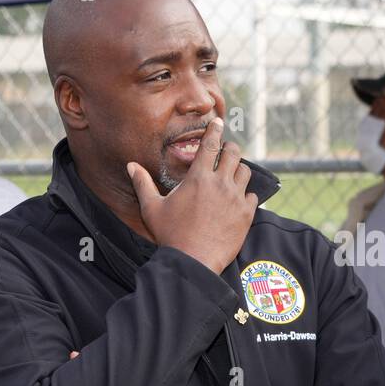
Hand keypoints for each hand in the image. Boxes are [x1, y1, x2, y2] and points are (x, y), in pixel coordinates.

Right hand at [127, 117, 256, 273]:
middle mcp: (221, 184)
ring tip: (232, 175)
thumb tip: (131, 165)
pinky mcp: (246, 215)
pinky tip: (239, 200)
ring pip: (246, 172)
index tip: (218, 122)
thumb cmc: (171, 235)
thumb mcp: (152, 208)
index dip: (214, 130)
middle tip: (225, 152)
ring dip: (239, 170)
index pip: (210, 144)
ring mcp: (236, 199)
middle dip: (230, 148)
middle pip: (234, 153)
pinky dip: (247, 195)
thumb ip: (143, 184)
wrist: (193, 262)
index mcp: (198, 178)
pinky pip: (253, 196)